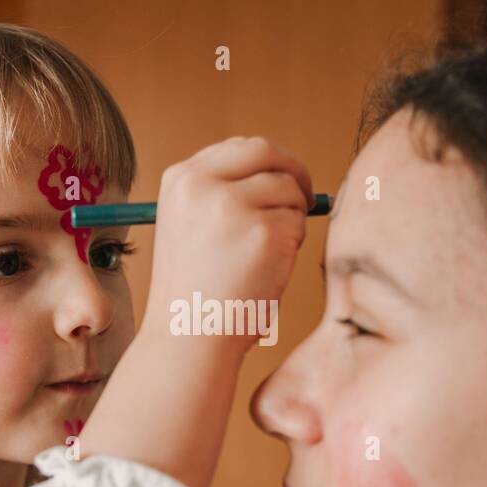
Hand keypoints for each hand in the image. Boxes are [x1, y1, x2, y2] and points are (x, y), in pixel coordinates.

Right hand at [143, 136, 311, 350]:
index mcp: (180, 179)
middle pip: (267, 153)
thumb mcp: (190, 225)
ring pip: (288, 189)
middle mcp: (202, 184)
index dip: (269, 163)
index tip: (282, 180)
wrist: (189, 338)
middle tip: (305, 198)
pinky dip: (293, 244)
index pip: (239, 148)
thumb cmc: (196, 290)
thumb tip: (280, 172)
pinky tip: (268, 270)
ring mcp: (233, 206)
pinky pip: (298, 222)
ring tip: (266, 255)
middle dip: (293, 173)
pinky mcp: (264, 232)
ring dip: (291, 219)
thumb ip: (221, 192)